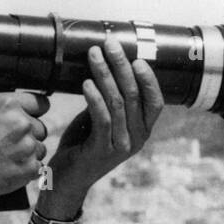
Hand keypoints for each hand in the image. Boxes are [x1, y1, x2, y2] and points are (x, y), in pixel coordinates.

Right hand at [0, 88, 50, 205]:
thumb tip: (3, 93)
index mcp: (7, 103)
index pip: (40, 103)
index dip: (32, 111)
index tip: (25, 119)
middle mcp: (21, 122)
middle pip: (40, 126)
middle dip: (27, 134)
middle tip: (6, 143)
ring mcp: (28, 146)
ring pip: (40, 147)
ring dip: (27, 152)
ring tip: (5, 158)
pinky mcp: (30, 168)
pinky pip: (37, 166)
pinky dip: (26, 169)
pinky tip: (8, 170)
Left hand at [48, 36, 163, 207]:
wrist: (67, 180)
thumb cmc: (84, 145)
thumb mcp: (102, 120)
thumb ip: (111, 100)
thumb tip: (108, 66)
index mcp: (142, 130)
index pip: (155, 101)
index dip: (148, 78)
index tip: (136, 56)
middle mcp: (137, 139)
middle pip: (134, 95)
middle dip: (121, 66)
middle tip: (109, 44)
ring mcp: (120, 146)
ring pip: (118, 103)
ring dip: (105, 75)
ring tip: (94, 56)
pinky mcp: (101, 151)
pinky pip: (102, 119)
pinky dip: (94, 98)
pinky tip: (87, 83)